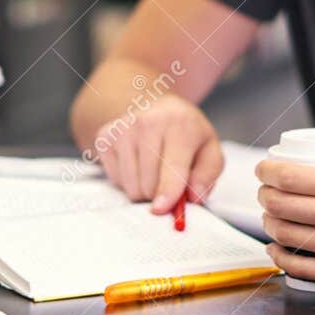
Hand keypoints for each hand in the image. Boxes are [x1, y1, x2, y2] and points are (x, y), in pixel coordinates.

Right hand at [91, 93, 225, 213]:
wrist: (155, 106)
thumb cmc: (185, 133)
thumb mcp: (210, 150)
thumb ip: (207, 175)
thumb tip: (193, 197)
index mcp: (179, 124)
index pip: (172, 167)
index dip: (168, 192)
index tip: (160, 208)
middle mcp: (147, 123)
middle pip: (149, 184)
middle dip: (160, 194)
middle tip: (168, 181)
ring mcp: (122, 129)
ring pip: (131, 186)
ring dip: (144, 189)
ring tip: (153, 171)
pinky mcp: (105, 138)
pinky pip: (116, 180)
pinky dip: (128, 181)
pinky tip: (137, 163)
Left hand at [255, 158, 314, 298]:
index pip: (290, 175)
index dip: (267, 171)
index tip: (265, 170)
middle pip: (279, 203)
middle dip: (265, 196)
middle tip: (267, 194)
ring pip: (284, 233)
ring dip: (270, 223)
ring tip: (272, 217)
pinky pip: (299, 267)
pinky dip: (281, 256)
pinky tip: (279, 249)